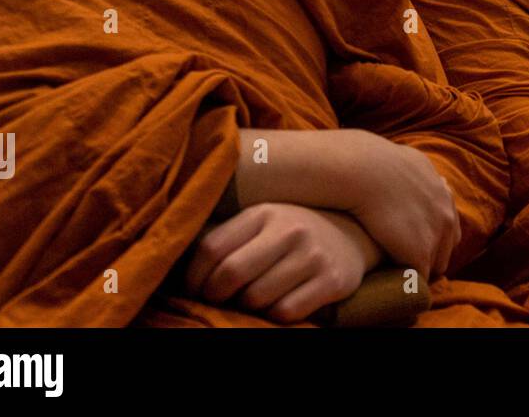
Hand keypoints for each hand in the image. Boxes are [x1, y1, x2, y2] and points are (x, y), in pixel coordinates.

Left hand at [184, 202, 377, 322]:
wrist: (351, 235)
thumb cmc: (291, 235)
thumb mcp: (263, 224)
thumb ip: (229, 238)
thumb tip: (177, 267)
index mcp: (264, 213)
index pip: (212, 248)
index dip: (194, 278)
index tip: (194, 290)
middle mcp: (290, 229)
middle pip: (231, 274)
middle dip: (216, 296)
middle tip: (219, 300)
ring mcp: (314, 255)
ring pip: (257, 298)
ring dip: (248, 307)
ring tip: (253, 298)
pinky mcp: (333, 280)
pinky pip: (286, 312)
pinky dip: (276, 315)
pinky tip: (279, 303)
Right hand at [340, 131, 460, 278]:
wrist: (364, 171)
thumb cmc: (370, 161)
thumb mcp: (404, 158)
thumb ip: (410, 168)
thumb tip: (397, 164)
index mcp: (441, 191)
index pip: (448, 224)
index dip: (431, 235)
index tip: (412, 241)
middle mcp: (446, 212)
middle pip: (446, 247)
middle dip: (429, 254)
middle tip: (404, 261)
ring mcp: (436, 234)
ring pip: (434, 264)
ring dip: (419, 268)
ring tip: (399, 274)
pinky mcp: (421, 253)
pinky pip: (419, 277)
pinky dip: (407, 280)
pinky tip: (392, 279)